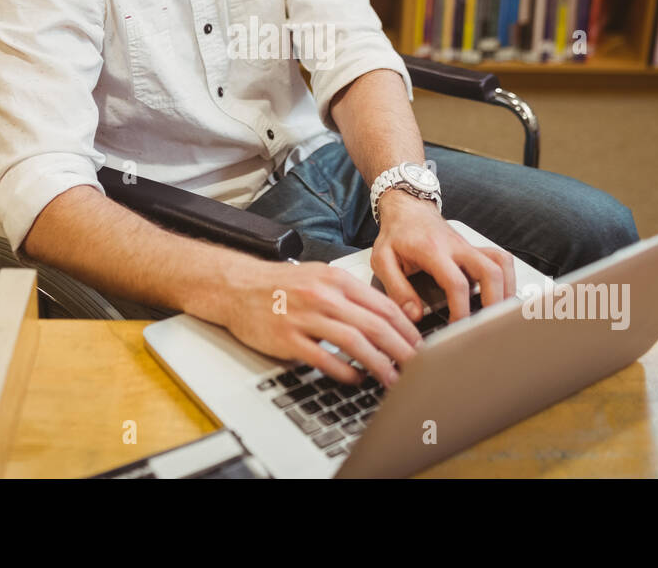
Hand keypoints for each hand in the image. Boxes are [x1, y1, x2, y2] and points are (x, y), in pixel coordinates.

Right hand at [219, 257, 423, 387]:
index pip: (383, 305)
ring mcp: (305, 317)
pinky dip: (344, 371)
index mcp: (335, 280)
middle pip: (374, 325)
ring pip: (354, 342)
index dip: (407, 329)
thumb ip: (351, 295)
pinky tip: (356, 378)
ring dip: (379, 364)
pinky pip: (323, 358)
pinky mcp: (287, 338)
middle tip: (418, 367)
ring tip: (393, 379)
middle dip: (402, 349)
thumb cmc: (280, 285)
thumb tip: (387, 319)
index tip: (421, 346)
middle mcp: (323, 296)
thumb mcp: (320, 277)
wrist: (236, 286)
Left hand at [372, 189, 516, 324]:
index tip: (457, 328)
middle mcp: (457, 247)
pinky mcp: (475, 249)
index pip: (456, 283)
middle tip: (486, 326)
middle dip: (494, 302)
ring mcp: (469, 246)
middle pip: (490, 272)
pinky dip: (507, 278)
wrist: (408, 209)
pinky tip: (501, 296)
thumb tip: (414, 315)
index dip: (461, 309)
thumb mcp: (382, 260)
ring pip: (501, 265)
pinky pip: (500, 259)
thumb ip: (396, 288)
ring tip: (498, 315)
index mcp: (433, 250)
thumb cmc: (396, 234)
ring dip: (505, 290)